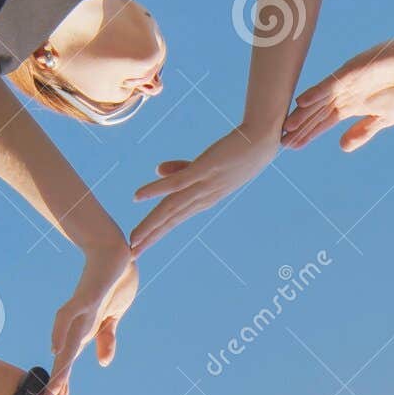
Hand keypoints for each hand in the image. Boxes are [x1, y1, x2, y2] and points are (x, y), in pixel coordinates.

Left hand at [49, 243, 137, 394]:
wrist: (118, 250)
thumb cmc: (115, 280)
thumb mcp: (114, 316)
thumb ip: (106, 338)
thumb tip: (103, 363)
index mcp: (85, 329)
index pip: (71, 361)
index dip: (64, 382)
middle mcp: (78, 323)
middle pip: (65, 357)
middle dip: (59, 382)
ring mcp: (81, 310)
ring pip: (67, 342)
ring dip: (60, 365)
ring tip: (53, 388)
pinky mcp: (86, 295)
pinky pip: (71, 315)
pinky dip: (61, 331)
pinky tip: (55, 347)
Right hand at [131, 127, 278, 252]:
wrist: (261, 140)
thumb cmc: (235, 152)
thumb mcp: (205, 164)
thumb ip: (180, 169)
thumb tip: (158, 170)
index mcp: (204, 199)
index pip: (175, 219)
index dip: (156, 234)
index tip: (138, 249)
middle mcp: (204, 197)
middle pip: (171, 219)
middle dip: (151, 237)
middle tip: (132, 254)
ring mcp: (205, 184)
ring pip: (172, 208)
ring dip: (152, 224)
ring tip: (135, 238)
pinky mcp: (206, 168)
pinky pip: (178, 181)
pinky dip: (156, 189)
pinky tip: (137, 196)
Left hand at [282, 35, 393, 151]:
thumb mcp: (384, 119)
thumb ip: (363, 131)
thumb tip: (341, 147)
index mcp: (352, 106)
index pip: (324, 122)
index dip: (308, 134)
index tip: (291, 146)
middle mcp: (346, 94)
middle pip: (317, 113)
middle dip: (300, 127)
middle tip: (280, 141)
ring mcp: (349, 82)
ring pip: (321, 99)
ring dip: (303, 112)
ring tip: (286, 125)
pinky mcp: (356, 70)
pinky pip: (333, 82)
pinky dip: (318, 92)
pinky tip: (303, 102)